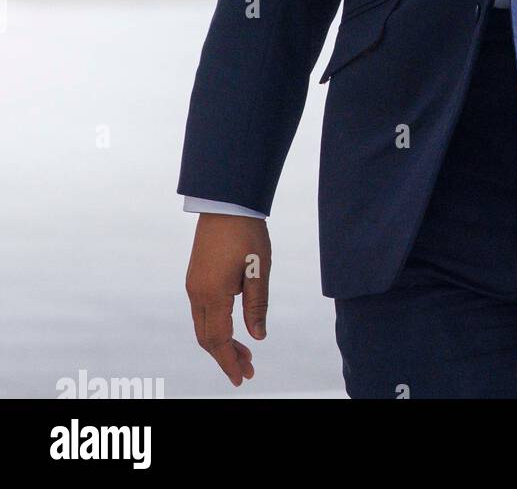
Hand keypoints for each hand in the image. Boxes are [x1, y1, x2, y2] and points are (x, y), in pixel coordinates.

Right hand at [186, 214, 270, 385]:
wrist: (225, 202)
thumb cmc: (246, 233)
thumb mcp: (259, 269)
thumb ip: (257, 305)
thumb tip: (258, 337)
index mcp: (212, 294)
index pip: (219, 340)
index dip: (230, 362)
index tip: (242, 378)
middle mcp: (197, 293)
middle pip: (207, 338)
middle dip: (226, 357)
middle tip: (248, 369)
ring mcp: (193, 285)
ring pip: (203, 326)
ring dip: (221, 342)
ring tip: (245, 352)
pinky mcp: (195, 277)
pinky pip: (202, 312)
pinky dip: (215, 327)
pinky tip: (232, 327)